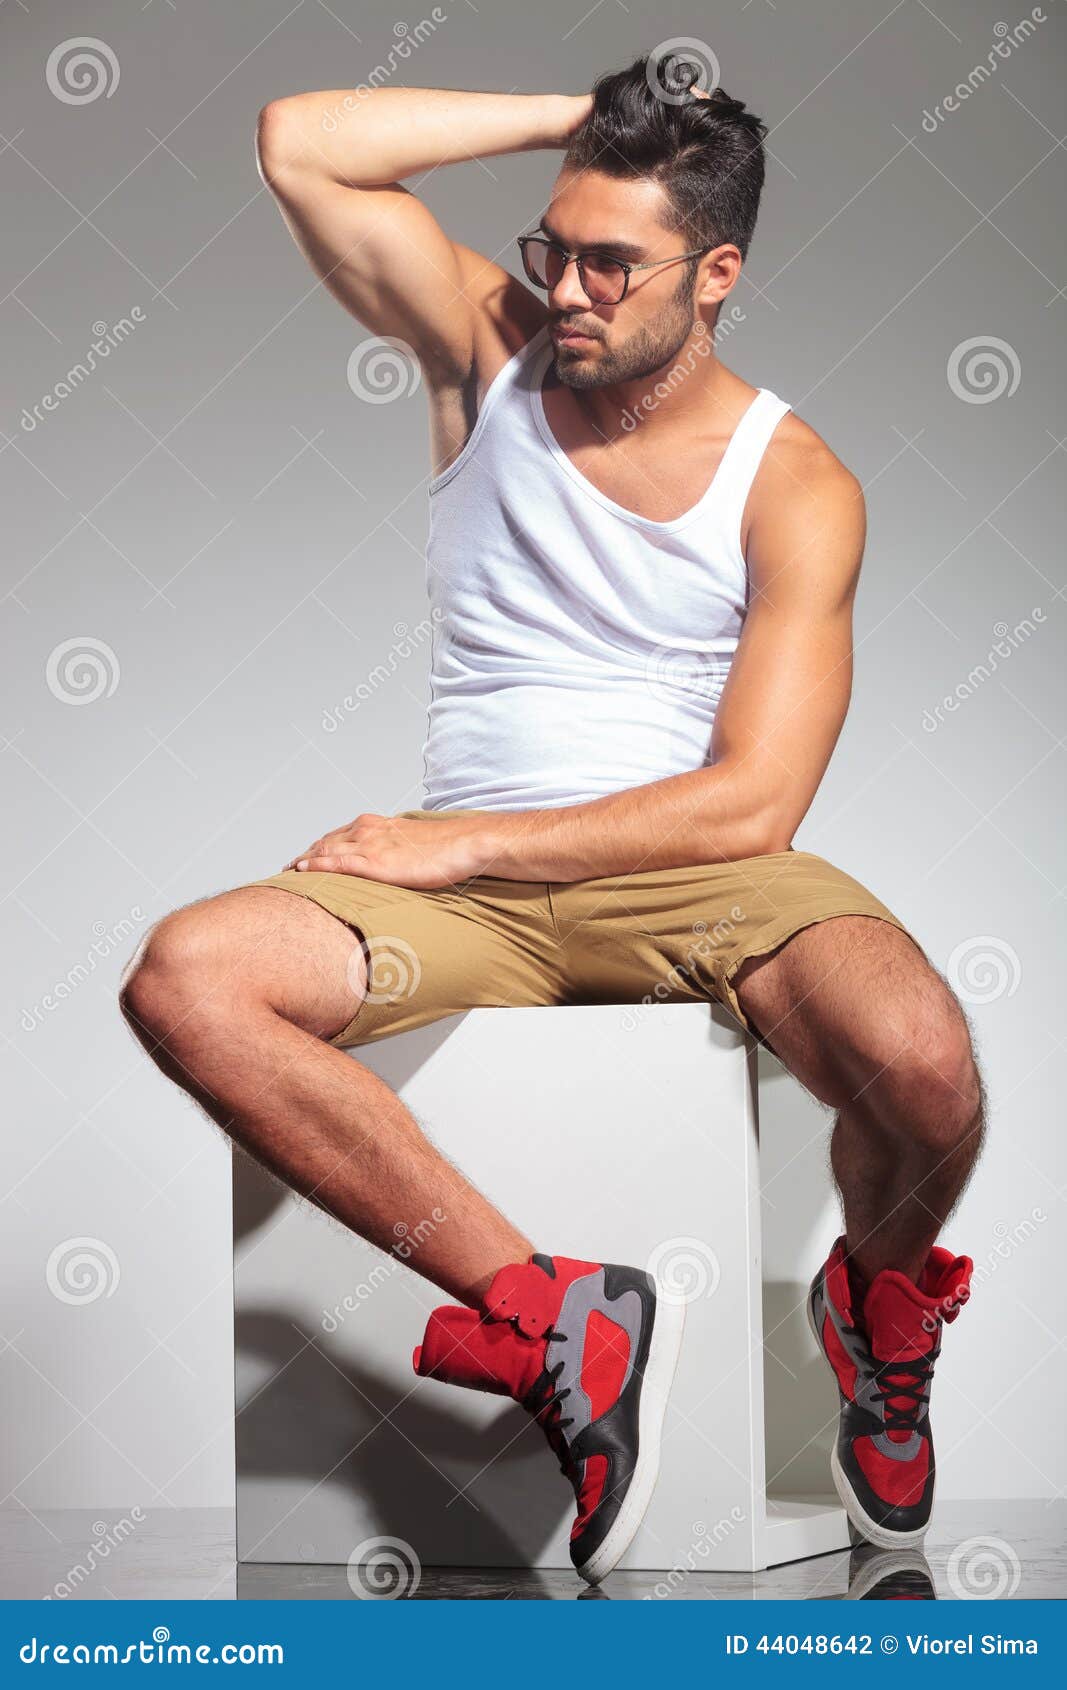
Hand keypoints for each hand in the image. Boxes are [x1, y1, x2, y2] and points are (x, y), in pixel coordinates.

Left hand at [283, 812, 497, 889]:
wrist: (465, 844)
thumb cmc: (447, 848)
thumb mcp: (414, 846)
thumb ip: (396, 851)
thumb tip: (393, 867)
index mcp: (376, 824)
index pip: (336, 836)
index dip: (316, 848)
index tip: (302, 859)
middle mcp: (367, 830)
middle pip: (323, 842)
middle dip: (302, 855)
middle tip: (284, 869)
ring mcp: (370, 844)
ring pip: (322, 850)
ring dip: (300, 861)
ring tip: (283, 874)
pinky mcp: (375, 862)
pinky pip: (335, 862)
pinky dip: (313, 865)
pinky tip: (299, 871)